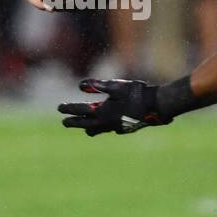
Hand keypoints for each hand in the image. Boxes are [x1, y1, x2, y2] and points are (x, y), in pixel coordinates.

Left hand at [58, 78, 172, 136]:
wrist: (156, 106)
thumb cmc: (135, 93)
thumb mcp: (115, 86)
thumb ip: (97, 86)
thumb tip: (80, 85)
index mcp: (102, 112)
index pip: (81, 111)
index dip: (70, 109)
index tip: (60, 108)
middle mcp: (107, 123)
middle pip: (85, 124)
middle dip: (74, 122)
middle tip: (65, 122)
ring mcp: (116, 127)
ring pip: (97, 130)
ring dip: (88, 127)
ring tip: (84, 127)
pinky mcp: (125, 128)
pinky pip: (109, 129)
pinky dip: (103, 127)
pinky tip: (106, 124)